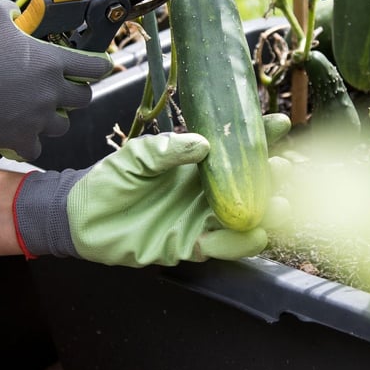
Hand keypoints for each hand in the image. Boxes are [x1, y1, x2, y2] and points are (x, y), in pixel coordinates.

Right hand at [0, 0, 112, 158]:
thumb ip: (11, 12)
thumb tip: (16, 16)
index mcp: (50, 60)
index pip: (94, 66)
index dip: (100, 64)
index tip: (101, 65)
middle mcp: (49, 91)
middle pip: (84, 98)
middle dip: (78, 91)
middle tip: (64, 86)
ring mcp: (35, 119)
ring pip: (62, 125)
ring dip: (55, 117)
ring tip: (40, 110)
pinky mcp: (17, 140)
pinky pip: (36, 148)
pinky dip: (31, 143)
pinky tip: (20, 134)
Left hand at [13, 115, 292, 266]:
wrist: (83, 217)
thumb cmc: (110, 180)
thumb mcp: (136, 156)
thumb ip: (166, 150)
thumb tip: (201, 144)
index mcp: (195, 163)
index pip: (234, 148)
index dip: (259, 135)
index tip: (277, 123)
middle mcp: (204, 190)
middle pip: (249, 183)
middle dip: (272, 175)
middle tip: (285, 168)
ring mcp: (200, 218)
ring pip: (244, 216)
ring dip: (266, 212)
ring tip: (280, 204)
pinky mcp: (190, 245)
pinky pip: (223, 246)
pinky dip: (240, 243)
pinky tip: (254, 234)